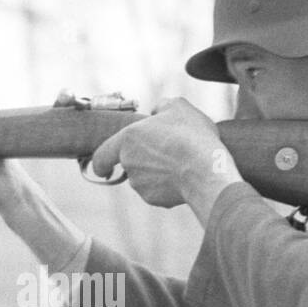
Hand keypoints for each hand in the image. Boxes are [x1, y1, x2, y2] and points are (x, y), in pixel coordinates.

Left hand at [91, 97, 239, 209]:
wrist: (206, 170)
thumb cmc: (191, 135)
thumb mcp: (178, 107)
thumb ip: (161, 107)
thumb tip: (156, 112)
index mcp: (127, 139)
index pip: (101, 156)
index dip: (101, 162)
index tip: (104, 168)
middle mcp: (129, 164)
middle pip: (129, 164)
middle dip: (144, 160)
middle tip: (166, 152)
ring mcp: (140, 184)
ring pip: (144, 179)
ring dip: (157, 172)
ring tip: (182, 162)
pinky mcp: (155, 199)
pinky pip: (159, 191)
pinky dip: (169, 186)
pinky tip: (186, 176)